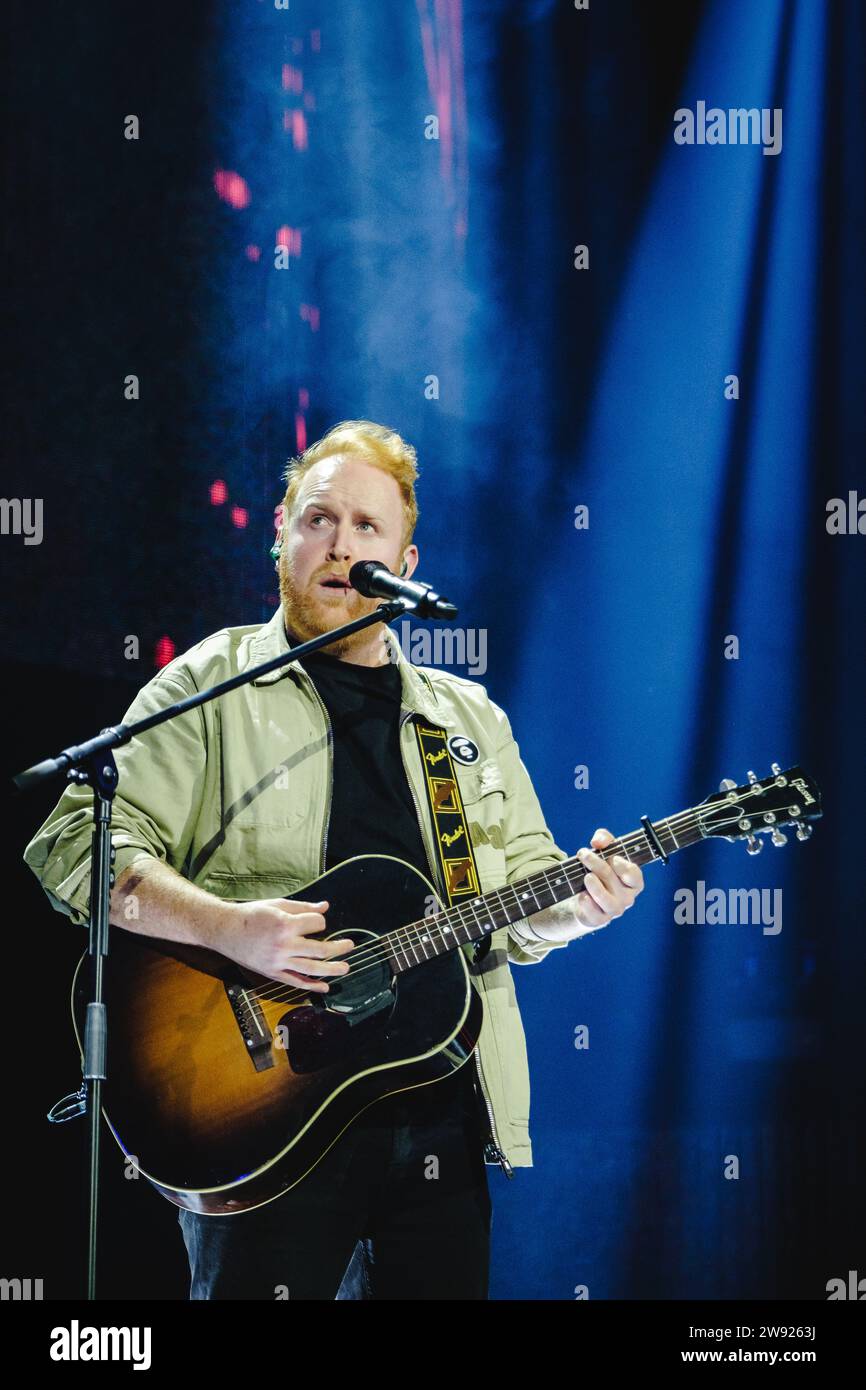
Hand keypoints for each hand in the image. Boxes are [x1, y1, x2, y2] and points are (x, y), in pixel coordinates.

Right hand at [221, 897, 354, 990]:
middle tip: (350, 946)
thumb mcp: (277, 905)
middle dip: (338, 948)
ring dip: (332, 969)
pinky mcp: (272, 973)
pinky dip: (312, 986)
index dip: (320, 922)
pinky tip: (325, 986)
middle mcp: (283, 946)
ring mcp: (278, 962)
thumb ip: (303, 907)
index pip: (316, 925)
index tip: (317, 922)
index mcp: (285, 925)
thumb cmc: (251, 914)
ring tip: (346, 968)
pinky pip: (295, 982)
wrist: (225, 930)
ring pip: (312, 969)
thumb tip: (325, 907)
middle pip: (320, 950)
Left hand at [572, 827, 643, 935]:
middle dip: (597, 864)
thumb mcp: (603, 850)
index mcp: (633, 881)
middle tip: (583, 854)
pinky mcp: (599, 919)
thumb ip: (604, 838)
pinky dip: (587, 904)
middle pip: (613, 880)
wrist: (584, 896)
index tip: (612, 857)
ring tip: (586, 876)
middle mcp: (627, 897)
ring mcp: (614, 910)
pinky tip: (582, 895)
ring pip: (606, 899)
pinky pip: (595, 914)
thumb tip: (598, 842)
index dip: (624, 866)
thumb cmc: (599, 870)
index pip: (634, 875)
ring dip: (594, 886)